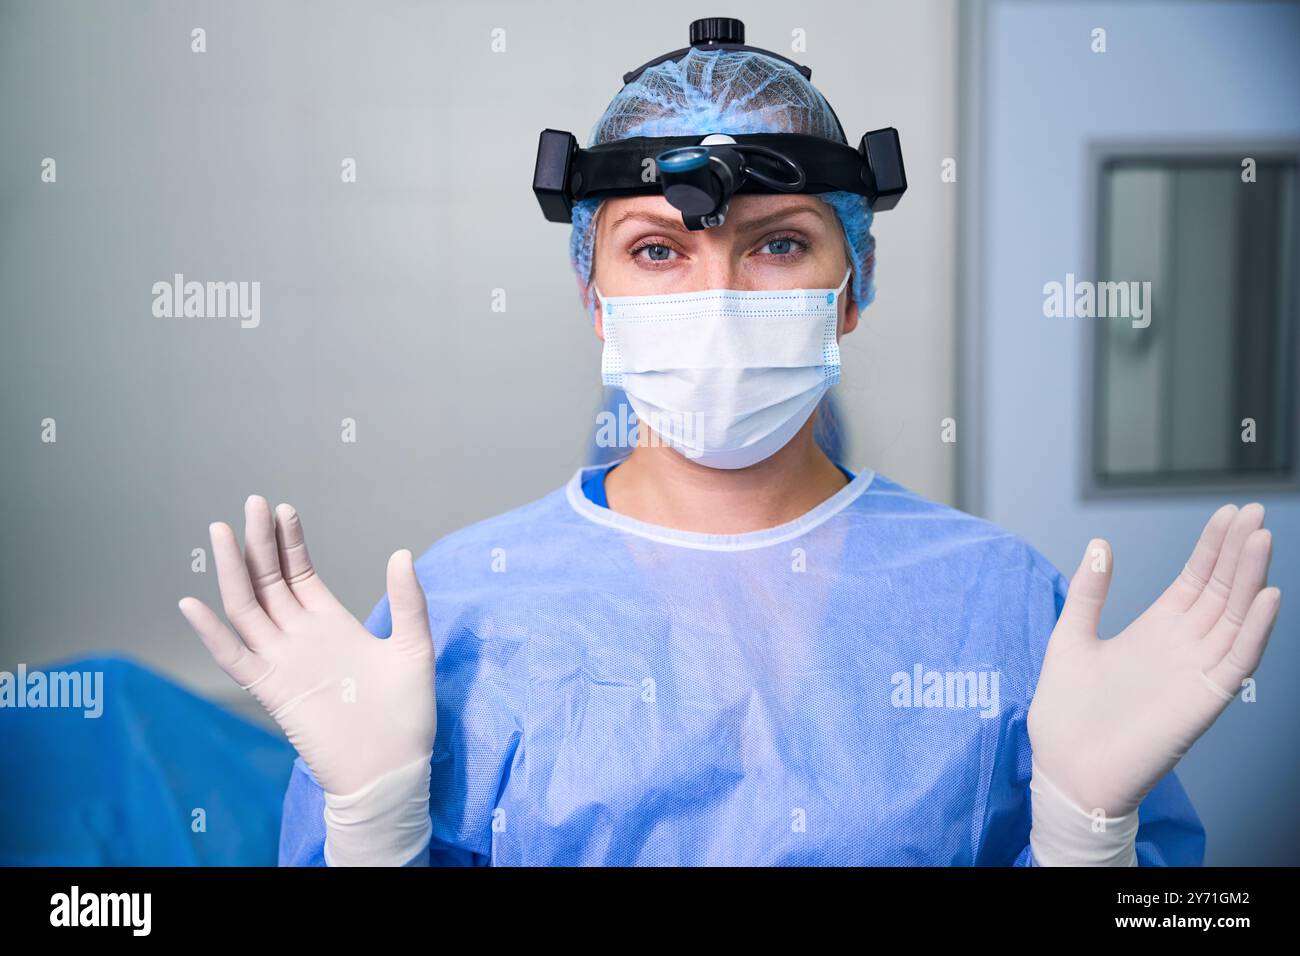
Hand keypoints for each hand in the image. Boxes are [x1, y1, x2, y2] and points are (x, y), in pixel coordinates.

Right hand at [178, 495, 435, 795]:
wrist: (392, 767)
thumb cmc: (406, 715)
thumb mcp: (414, 647)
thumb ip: (407, 602)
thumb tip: (400, 552)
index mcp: (330, 624)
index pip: (299, 573)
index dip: (289, 541)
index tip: (281, 508)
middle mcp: (300, 638)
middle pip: (268, 581)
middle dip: (258, 542)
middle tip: (250, 502)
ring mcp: (282, 662)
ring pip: (247, 608)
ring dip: (232, 572)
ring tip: (220, 532)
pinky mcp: (272, 689)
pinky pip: (234, 657)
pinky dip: (211, 632)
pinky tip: (193, 602)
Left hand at [1028, 503, 1279, 817]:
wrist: (1064, 770)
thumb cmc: (1065, 714)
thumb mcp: (1070, 637)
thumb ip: (1089, 593)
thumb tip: (1100, 544)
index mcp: (1154, 630)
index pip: (1195, 580)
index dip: (1213, 548)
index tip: (1230, 513)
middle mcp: (1182, 647)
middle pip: (1221, 590)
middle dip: (1238, 551)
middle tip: (1254, 511)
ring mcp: (1195, 672)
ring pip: (1235, 617)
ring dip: (1250, 579)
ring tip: (1261, 538)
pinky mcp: (1202, 700)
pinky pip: (1238, 661)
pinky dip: (1256, 630)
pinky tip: (1267, 595)